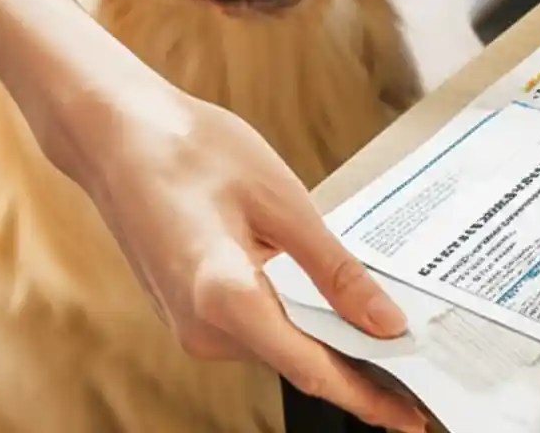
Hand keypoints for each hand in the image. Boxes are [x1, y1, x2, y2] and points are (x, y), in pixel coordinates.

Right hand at [33, 78, 427, 431]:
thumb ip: (335, 271)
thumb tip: (386, 322)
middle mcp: (202, 329)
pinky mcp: (191, 314)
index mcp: (224, 298)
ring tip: (392, 346)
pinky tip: (336, 316)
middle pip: (301, 365)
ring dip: (333, 349)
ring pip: (281, 348)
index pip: (314, 369)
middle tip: (423, 379)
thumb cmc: (192, 151)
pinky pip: (258, 331)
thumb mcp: (282, 201)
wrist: (116, 134)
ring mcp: (191, 327)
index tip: (415, 416)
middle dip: (362, 374)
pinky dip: (301, 328)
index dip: (370, 397)